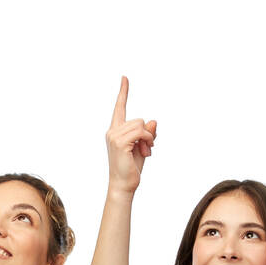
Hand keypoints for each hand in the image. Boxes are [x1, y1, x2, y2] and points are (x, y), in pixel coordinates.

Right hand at [106, 76, 156, 194]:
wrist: (123, 186)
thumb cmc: (131, 169)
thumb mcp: (142, 147)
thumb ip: (147, 134)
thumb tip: (153, 121)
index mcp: (115, 132)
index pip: (119, 108)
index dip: (123, 92)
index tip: (125, 78)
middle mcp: (112, 132)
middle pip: (138, 119)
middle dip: (147, 134)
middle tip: (148, 149)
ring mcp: (114, 136)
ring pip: (140, 125)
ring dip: (148, 138)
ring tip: (146, 152)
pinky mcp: (119, 142)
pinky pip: (141, 132)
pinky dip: (148, 140)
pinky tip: (146, 151)